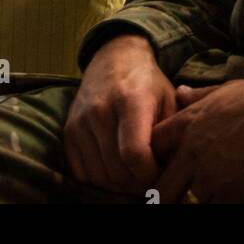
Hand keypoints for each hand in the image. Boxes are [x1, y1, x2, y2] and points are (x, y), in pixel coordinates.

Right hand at [64, 32, 176, 195]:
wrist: (114, 57)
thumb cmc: (147, 82)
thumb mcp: (169, 99)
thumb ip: (172, 133)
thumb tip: (174, 168)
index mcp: (130, 100)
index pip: (134, 154)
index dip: (149, 174)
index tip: (160, 173)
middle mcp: (100, 110)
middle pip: (117, 170)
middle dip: (137, 183)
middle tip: (150, 178)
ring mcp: (80, 121)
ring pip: (99, 176)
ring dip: (119, 185)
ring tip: (134, 175)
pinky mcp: (69, 131)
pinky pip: (81, 173)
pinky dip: (100, 180)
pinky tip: (115, 169)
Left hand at [152, 72, 243, 203]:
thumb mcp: (225, 89)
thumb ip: (196, 96)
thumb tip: (178, 92)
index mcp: (190, 123)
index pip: (153, 148)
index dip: (156, 158)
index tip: (167, 162)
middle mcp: (194, 152)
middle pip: (162, 190)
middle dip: (168, 193)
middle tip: (181, 191)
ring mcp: (213, 177)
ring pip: (188, 203)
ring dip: (195, 200)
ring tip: (211, 189)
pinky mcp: (234, 194)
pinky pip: (214, 209)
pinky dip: (218, 204)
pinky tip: (229, 193)